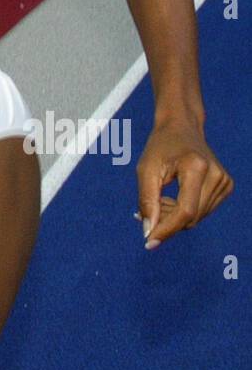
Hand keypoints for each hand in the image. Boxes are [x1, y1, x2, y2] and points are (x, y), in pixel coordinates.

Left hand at [136, 120, 232, 248]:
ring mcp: (224, 181)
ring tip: (158, 200)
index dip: (167, 229)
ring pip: (196, 218)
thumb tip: (149, 233)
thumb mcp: (146, 170)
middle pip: (191, 217)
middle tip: (142, 214)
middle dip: (165, 222)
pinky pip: (202, 212)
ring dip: (173, 217)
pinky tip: (172, 198)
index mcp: (196, 167)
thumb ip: (147, 202)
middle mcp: (216, 175)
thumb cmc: (160, 146)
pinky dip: (184, 212)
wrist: (181, 127)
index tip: (149, 243)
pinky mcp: (226, 186)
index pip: (185, 211)